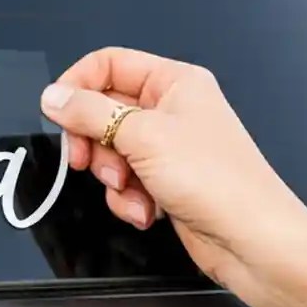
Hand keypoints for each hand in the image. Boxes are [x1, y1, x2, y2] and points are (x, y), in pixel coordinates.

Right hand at [38, 47, 306, 289]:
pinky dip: (127, 198)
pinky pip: (125, 181)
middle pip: (103, 110)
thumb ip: (89, 113)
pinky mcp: (166, 181)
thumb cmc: (218, 182)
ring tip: (131, 191)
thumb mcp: (143, 137)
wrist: (253, 242)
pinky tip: (146, 211)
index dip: (78, 85)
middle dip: (93, 142)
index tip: (57, 114)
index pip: (109, 64)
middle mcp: (172, 109)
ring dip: (111, 177)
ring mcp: (169, 147)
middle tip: (85, 161)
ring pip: (110, 150)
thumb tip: (53, 96)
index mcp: (175, 81)